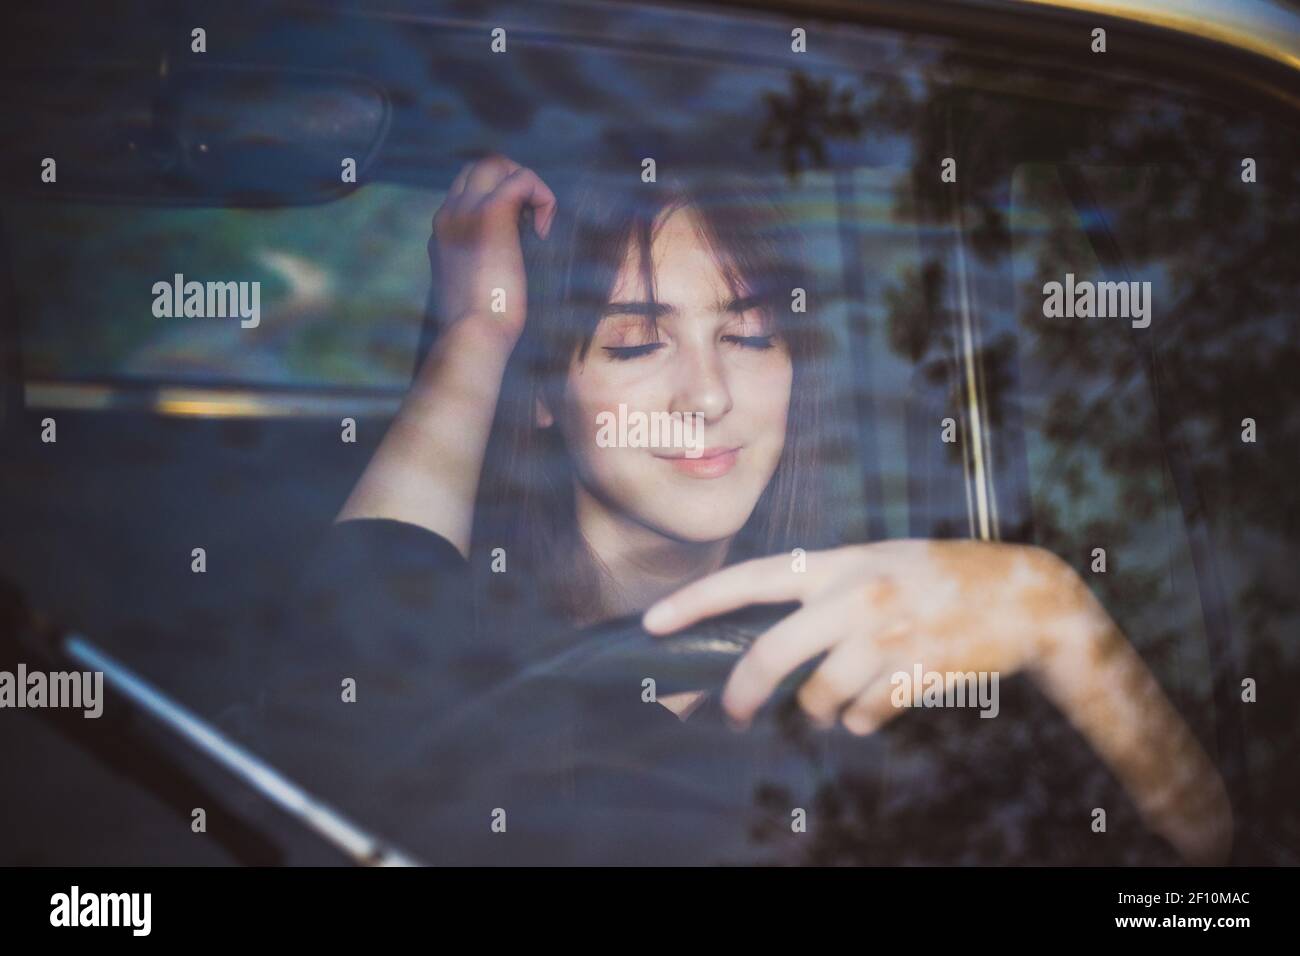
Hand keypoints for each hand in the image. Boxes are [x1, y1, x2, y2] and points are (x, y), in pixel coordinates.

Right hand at [429, 154, 556, 342]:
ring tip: (537, 221)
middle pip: (481, 168)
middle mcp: (449, 214)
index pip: (467, 188)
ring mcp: (467, 211)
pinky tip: (543, 229)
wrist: (471, 335)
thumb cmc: (477, 327)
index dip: (498, 196)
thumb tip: (499, 261)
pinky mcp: (491, 215)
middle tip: (532, 219)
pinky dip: (542, 196)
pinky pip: (522, 179)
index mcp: (443, 230)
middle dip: (513, 181)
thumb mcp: (469, 288)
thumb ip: (476, 264)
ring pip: (497, 164)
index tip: (518, 230)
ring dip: (527, 184)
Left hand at [643, 540, 1233, 863]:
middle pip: (772, 655)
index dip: (695, 600)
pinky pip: (863, 716)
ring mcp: (885, 635)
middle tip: (730, 713)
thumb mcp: (876, 562)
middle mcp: (855, 595)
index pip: (749, 578)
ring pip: (820, 697)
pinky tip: (884, 699)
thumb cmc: (939, 576)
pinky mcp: (913, 672)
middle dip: (740, 694)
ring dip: (821, 710)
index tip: (651, 622)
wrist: (1024, 595)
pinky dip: (863, 718)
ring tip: (842, 698)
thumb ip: (825, 592)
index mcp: (838, 563)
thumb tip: (771, 648)